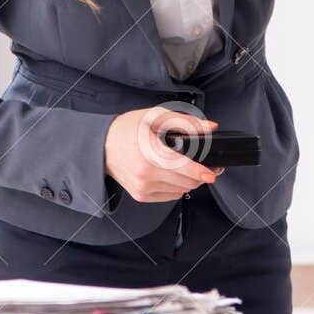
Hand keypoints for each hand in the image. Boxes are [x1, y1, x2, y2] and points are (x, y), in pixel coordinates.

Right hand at [104, 106, 222, 203]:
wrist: (103, 145)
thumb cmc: (128, 129)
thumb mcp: (156, 117)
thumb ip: (185, 122)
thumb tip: (209, 127)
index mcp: (149, 152)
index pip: (181, 167)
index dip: (200, 172)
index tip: (211, 173)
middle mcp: (145, 173)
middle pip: (185, 182)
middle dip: (199, 175)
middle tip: (204, 165)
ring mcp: (143, 187)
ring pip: (180, 191)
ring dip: (189, 181)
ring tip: (186, 168)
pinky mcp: (141, 195)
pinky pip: (170, 196)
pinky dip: (177, 187)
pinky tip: (172, 174)